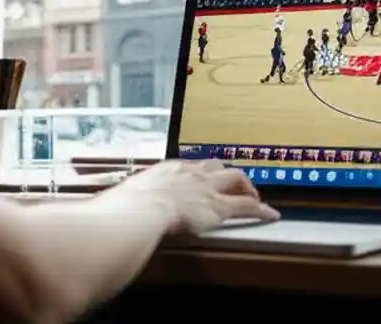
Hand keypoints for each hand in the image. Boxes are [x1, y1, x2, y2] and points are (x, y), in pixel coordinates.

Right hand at [109, 159, 279, 235]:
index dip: (201, 172)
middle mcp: (191, 172)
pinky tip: (270, 215)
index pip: (191, 165)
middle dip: (227, 175)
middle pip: (217, 166)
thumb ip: (123, 202)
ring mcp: (208, 188)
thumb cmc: (126, 207)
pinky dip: (261, 210)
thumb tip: (109, 210)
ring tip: (254, 197)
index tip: (204, 177)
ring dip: (247, 187)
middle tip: (234, 184)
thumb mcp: (123, 198)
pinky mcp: (220, 207)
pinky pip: (247, 206)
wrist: (140, 210)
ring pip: (237, 179)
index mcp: (168, 168)